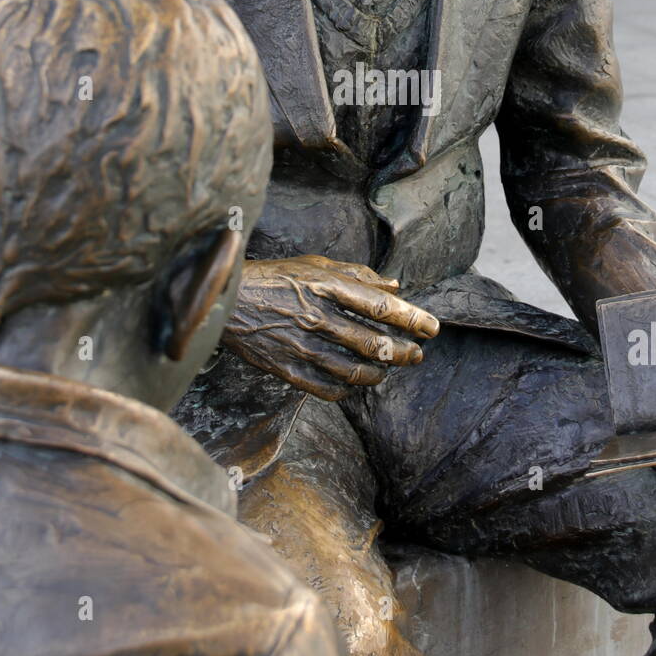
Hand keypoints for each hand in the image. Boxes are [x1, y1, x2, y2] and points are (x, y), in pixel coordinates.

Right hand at [220, 254, 438, 400]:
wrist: (224, 300)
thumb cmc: (274, 277)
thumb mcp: (314, 265)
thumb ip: (357, 274)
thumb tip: (394, 284)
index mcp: (325, 286)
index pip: (379, 305)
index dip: (411, 318)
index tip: (431, 327)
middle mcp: (316, 317)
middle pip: (373, 344)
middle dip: (403, 352)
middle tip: (416, 354)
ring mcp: (300, 346)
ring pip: (354, 372)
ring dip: (379, 374)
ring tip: (388, 370)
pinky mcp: (285, 369)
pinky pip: (326, 389)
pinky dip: (347, 390)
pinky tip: (355, 384)